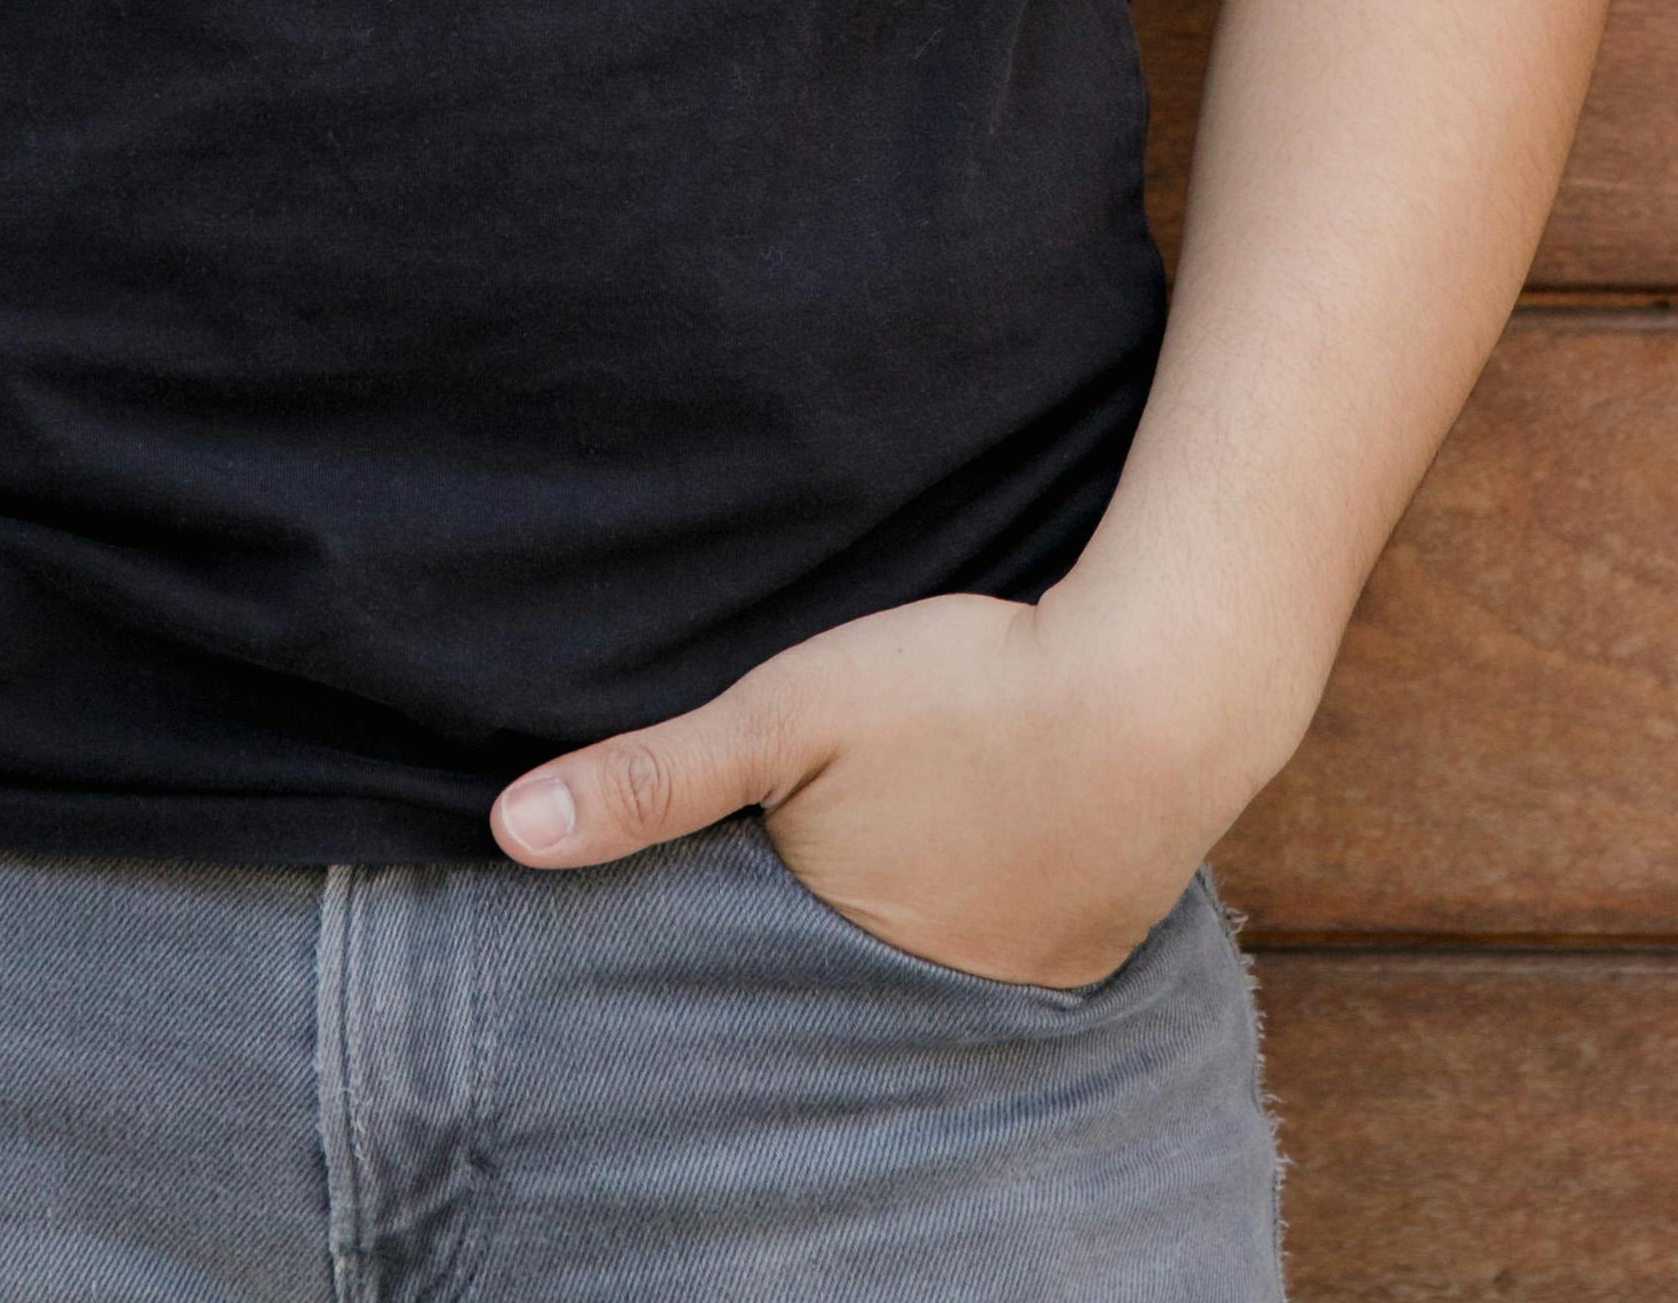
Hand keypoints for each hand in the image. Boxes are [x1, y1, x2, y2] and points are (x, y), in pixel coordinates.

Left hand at [487, 588, 1291, 994]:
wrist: (1169, 677)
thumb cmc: (966, 686)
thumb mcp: (788, 710)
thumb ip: (655, 777)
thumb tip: (508, 831)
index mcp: (846, 956)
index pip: (754, 969)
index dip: (734, 920)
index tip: (726, 871)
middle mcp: (939, 1002)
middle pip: (844, 972)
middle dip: (817, 928)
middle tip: (826, 840)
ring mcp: (1028, 982)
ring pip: (933, 961)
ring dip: (913, 916)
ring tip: (905, 839)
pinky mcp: (1096, 947)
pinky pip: (1015, 945)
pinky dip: (991, 905)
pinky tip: (985, 841)